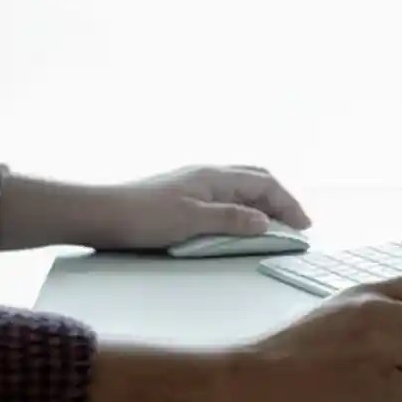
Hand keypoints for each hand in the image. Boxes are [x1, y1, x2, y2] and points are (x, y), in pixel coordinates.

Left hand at [95, 165, 311, 249]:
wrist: (98, 213)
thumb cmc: (144, 217)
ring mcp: (195, 183)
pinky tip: (238, 222)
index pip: (265, 184)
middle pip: (256, 179)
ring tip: (273, 224)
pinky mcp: (183, 195)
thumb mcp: (192, 220)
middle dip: (280, 198)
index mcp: (216, 176)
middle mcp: (209, 175)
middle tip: (295, 223)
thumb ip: (231, 219)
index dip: (288, 203)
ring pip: (241, 186)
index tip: (304, 227)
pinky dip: (244, 206)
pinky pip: (226, 195)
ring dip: (262, 202)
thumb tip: (267, 221)